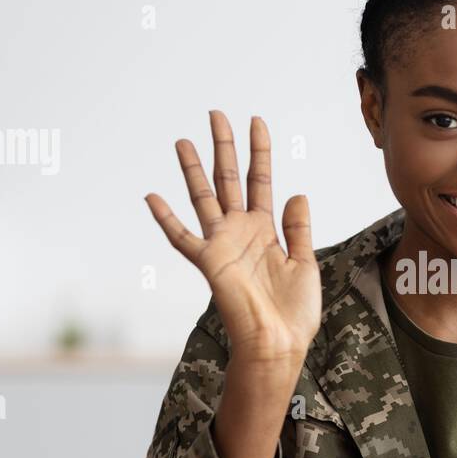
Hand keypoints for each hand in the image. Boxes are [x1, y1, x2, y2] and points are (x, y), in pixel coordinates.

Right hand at [145, 111, 321, 370]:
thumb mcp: (305, 263)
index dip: (259, 151)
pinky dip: (166, 218)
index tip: (256, 120)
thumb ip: (298, 228)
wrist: (279, 344)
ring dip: (193, 170)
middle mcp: (241, 232)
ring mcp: (223, 245)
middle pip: (229, 180)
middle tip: (216, 114)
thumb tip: (297, 192)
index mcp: (266, 230)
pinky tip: (152, 196)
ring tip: (183, 141)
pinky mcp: (210, 264)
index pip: (261, 181)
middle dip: (224, 147)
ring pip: (204, 198)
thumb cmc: (293, 313)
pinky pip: (183, 238)